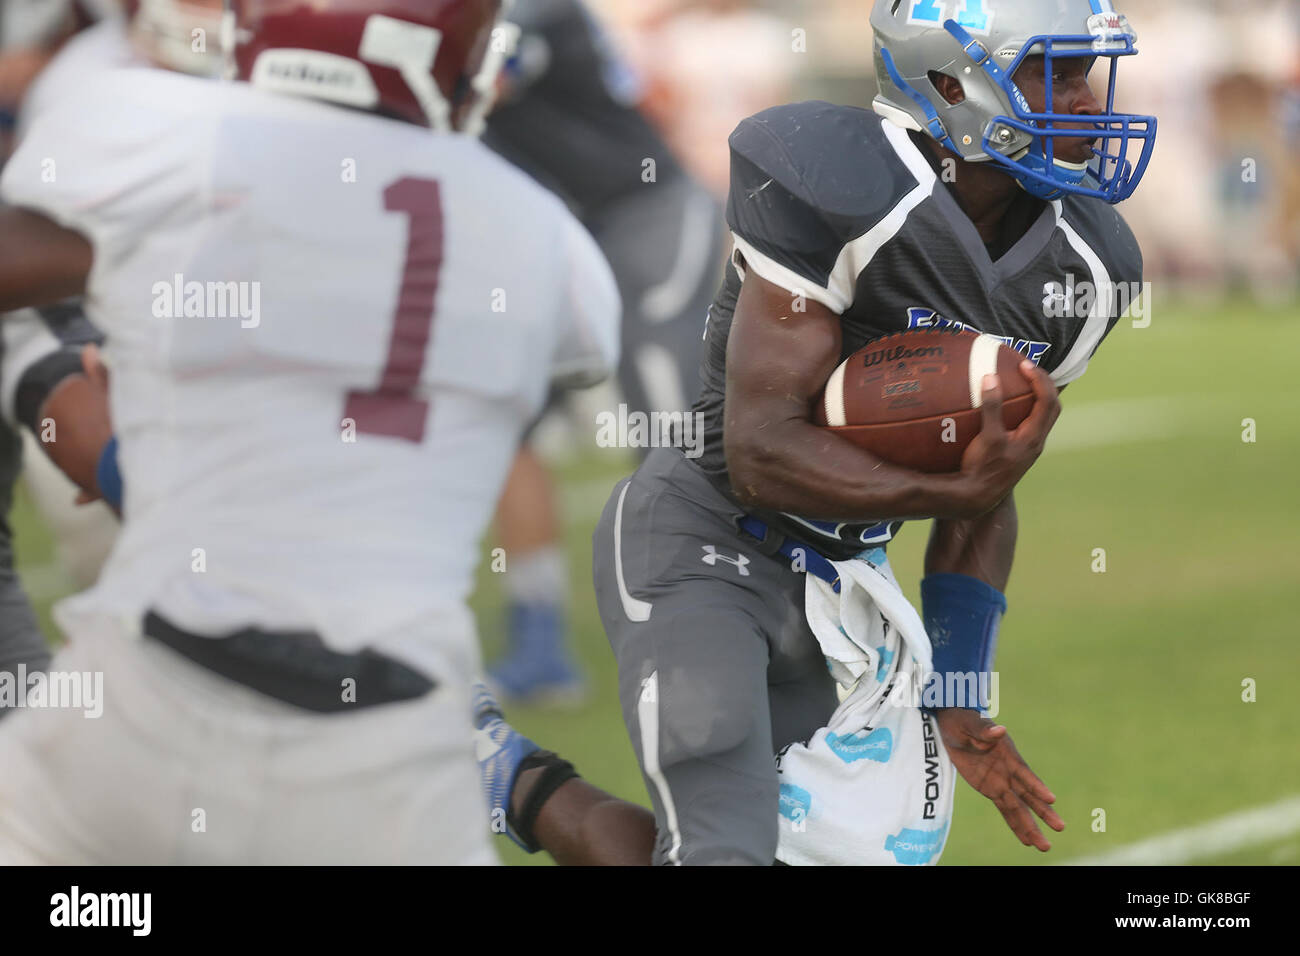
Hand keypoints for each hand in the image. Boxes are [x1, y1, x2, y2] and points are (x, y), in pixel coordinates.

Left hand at [934, 708, 1063, 851]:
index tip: (1051, 799)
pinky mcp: (991, 790)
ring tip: (1044, 846)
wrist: (954, 725)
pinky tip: (1026, 840)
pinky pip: (1005, 810)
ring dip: (1030, 827)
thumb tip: (1000, 730)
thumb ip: (984, 730)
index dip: (1036, 786)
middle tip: (1060, 827)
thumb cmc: (964, 721)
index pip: (1024, 774)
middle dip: (1043, 812)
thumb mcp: (971, 724)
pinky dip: (1015, 825)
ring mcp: (1002, 782)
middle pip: (1028, 795)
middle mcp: (1009, 772)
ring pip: (1019, 808)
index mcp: (1008, 754)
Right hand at [955, 361, 1060, 517]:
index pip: (1048, 401)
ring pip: (1042, 417)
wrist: (978, 498)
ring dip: (1036, 397)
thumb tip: (991, 378)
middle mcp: (1036, 442)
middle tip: (1026, 369)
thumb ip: (991, 407)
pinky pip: (1028, 424)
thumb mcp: (988, 437)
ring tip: (1020, 383)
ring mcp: (1028, 448)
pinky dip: (1023, 409)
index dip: (1040, 380)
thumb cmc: (983, 469)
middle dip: (1043, 384)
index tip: (1024, 365)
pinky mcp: (1018, 452)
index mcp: (1034, 436)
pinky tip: (1004, 407)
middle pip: (1051, 407)